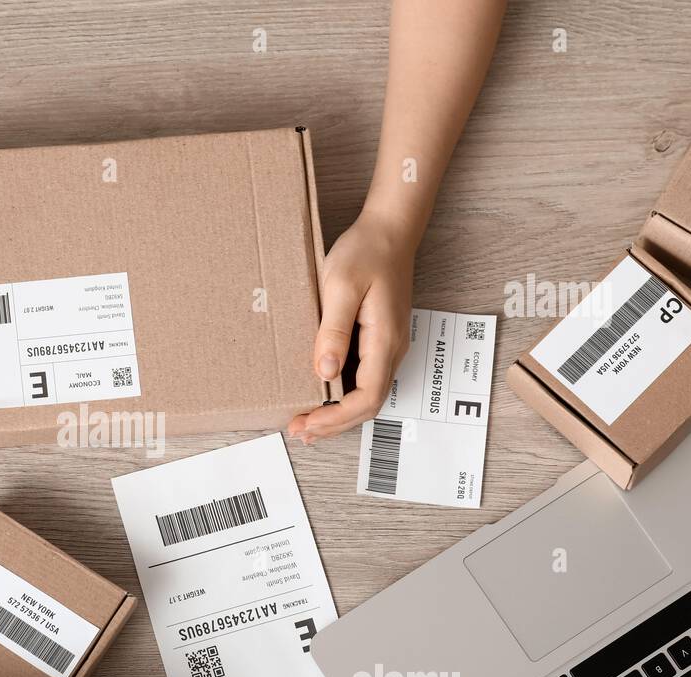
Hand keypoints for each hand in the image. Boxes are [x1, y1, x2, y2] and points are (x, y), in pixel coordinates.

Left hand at [288, 213, 414, 442]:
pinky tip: (320, 396)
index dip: (337, 418)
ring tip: (306, 423)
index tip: (308, 423)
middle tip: (299, 431)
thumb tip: (326, 371)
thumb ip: (334, 330)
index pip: (367, 397)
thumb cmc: (366, 252)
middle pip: (367, 405)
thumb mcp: (341, 286)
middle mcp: (391, 350)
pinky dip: (341, 396)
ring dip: (337, 414)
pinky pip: (362, 379)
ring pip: (366, 395)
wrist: (388, 231)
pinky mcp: (378, 340)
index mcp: (385, 340)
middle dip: (334, 424)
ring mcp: (386, 346)